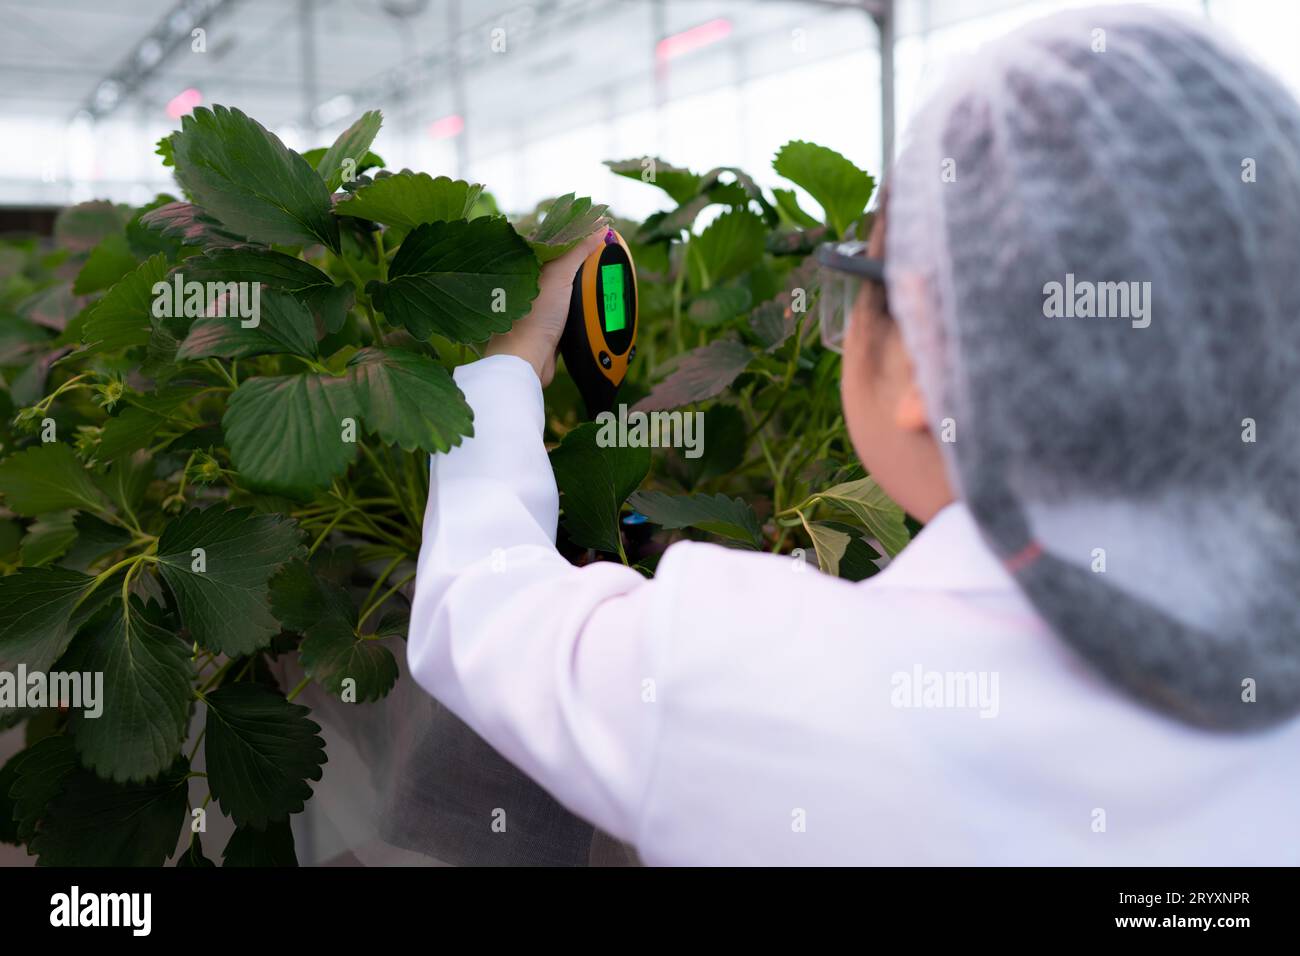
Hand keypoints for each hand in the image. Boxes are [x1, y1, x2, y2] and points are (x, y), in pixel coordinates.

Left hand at [484, 224, 608, 385]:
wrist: (528, 358)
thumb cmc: (534, 317)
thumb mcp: (559, 276)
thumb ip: (577, 251)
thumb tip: (598, 228)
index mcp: (529, 264)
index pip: (557, 239)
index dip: (578, 231)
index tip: (599, 226)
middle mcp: (534, 281)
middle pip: (565, 260)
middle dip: (585, 255)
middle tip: (606, 245)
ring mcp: (542, 302)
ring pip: (569, 284)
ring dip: (586, 279)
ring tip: (604, 267)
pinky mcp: (550, 321)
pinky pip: (571, 305)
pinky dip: (584, 301)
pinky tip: (593, 298)